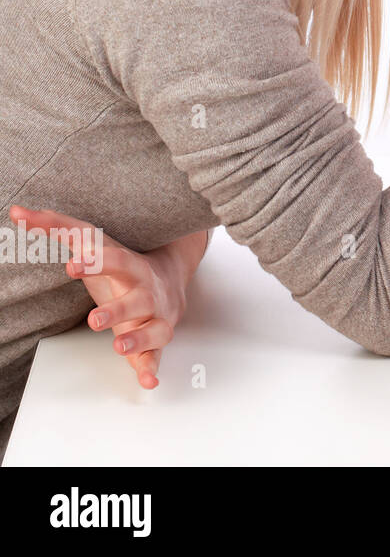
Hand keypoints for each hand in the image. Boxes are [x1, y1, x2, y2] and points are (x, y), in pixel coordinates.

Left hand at [8, 204, 195, 389]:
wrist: (169, 281)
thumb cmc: (123, 266)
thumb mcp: (94, 245)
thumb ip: (57, 228)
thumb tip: (18, 211)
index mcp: (130, 267)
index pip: (115, 260)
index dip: (96, 262)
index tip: (74, 264)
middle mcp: (146, 292)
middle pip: (138, 299)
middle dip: (119, 309)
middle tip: (95, 320)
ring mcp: (154, 317)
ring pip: (154, 329)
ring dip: (139, 339)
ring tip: (119, 346)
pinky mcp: (154, 340)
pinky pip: (157, 356)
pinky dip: (153, 368)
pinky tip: (148, 380)